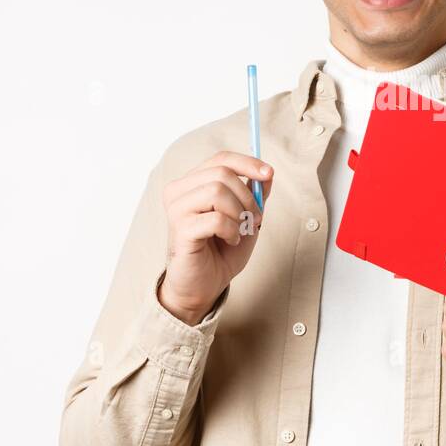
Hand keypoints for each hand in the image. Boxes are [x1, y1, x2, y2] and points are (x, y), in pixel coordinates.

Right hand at [158, 151, 273, 324]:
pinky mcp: (180, 230)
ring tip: (240, 230)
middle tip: (254, 219)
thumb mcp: (245, 218)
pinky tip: (230, 240)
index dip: (247, 163)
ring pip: (217, 191)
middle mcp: (178, 192)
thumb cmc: (220, 251)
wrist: (203, 286)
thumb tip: (268, 172)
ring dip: (239, 213)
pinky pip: (216, 218)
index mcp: (192, 184)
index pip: (220, 159)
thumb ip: (254, 194)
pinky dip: (232, 230)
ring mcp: (176, 209)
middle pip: (221, 173)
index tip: (269, 173)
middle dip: (247, 196)